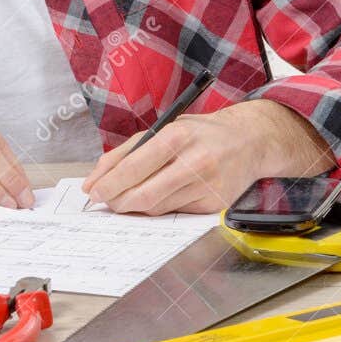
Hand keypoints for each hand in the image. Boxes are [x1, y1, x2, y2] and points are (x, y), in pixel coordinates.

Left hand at [80, 99, 334, 215]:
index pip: (134, 167)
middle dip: (117, 201)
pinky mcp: (213, 205)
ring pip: (157, 208)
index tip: (92, 191)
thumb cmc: (199, 134)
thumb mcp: (164, 129)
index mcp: (177, 137)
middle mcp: (194, 162)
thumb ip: (128, 151)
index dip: (109, 183)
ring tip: (124, 199)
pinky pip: (174, 213)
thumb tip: (95, 178)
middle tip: (104, 201)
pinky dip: (158, 208)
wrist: (248, 142)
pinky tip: (154, 199)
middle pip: (144, 194)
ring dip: (134, 207)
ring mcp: (207, 186)